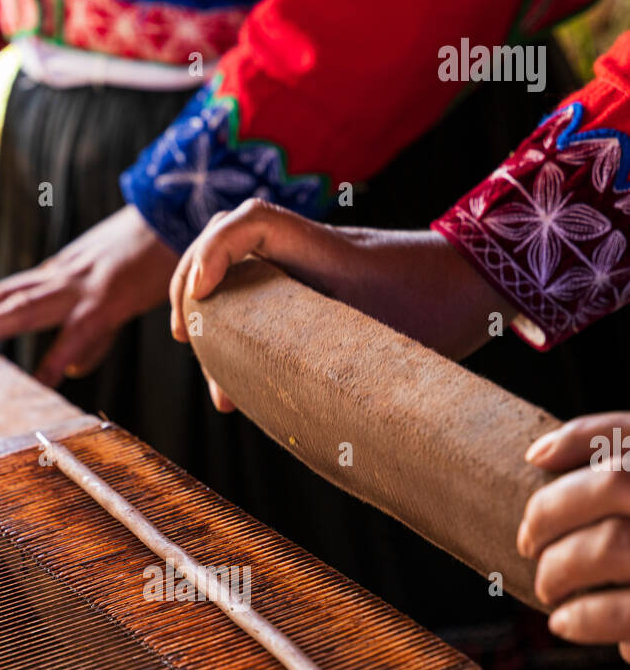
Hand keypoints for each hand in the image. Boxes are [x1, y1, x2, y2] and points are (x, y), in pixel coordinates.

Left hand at [0, 205, 177, 386]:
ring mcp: (79, 288)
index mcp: (55, 278)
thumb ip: (87, 338)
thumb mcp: (110, 299)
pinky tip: (44, 381)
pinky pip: (78, 332)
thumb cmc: (145, 258)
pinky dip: (60, 357)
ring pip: (19, 311)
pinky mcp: (108, 300)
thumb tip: (68, 370)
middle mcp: (57, 279)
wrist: (173, 219)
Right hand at [169, 199, 511, 410]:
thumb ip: (358, 381)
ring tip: (207, 364)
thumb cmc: (447, 305)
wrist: (485, 278)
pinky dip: (243, 321)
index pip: (252, 222)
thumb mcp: (400, 345)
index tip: (202, 297)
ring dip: (216, 309)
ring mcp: (314, 267)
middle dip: (193, 283)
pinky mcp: (321, 287)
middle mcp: (312, 252)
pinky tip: (240, 372)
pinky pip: (267, 292)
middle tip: (185, 335)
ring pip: (244, 272)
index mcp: (326, 252)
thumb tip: (325, 447)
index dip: (213, 251)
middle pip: (229, 242)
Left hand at [519, 413, 629, 659]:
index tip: (535, 460)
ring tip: (547, 585)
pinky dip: (581, 616)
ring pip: (608, 546)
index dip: (580, 437)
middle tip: (528, 542)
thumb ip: (617, 455)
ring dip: (557, 567)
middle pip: (614, 484)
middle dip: (551, 511)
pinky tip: (563, 621)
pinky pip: (622, 612)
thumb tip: (538, 455)